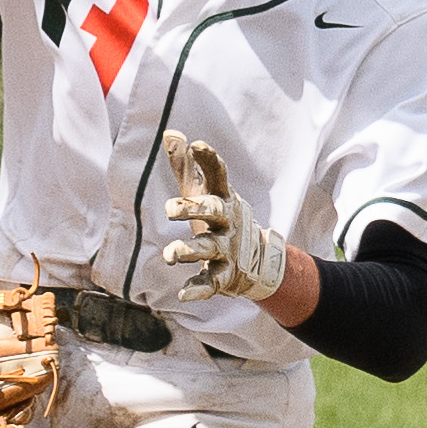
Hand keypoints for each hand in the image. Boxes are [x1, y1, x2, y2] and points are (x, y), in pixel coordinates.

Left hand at [161, 132, 287, 301]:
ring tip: (170, 255)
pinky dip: (198, 290)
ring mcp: (227, 250)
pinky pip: (210, 283)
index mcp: (222, 199)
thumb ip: (186, 167)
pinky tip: (182, 295)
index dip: (209, 160)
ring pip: (208, 249)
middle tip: (169, 209)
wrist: (258, 261)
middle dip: (193, 209)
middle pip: (213, 212)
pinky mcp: (224, 276)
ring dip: (189, 251)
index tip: (196, 144)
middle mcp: (227, 223)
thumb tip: (170, 132)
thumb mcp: (204, 193)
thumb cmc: (221, 220)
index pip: (218, 176)